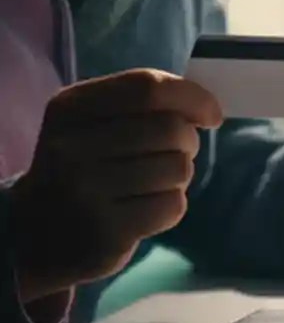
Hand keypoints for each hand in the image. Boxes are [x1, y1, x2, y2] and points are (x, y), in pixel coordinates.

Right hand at [10, 69, 222, 301]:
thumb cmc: (81, 168)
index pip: (147, 87)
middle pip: (170, 128)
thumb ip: (143, 106)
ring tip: (153, 183)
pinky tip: (145, 209)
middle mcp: (72, 146)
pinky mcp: (107, 230)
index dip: (192, 97)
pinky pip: (173, 206)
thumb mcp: (92, 124)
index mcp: (71, 108)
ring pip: (178, 168)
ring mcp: (86, 190)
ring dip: (179, 176)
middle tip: (174, 154)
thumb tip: (207, 109)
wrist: (33, 235)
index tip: (212, 115)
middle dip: (188, 141)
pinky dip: (171, 206)